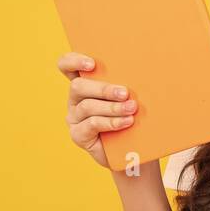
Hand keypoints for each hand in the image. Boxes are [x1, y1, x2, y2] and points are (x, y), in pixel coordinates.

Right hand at [56, 52, 138, 168]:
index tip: (92, 64)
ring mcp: (74, 117)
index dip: (74, 61)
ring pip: (87, 106)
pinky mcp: (78, 134)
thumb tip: (142, 72)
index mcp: (85, 84)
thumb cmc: (132, 117)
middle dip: (103, 89)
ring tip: (131, 109)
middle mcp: (76, 99)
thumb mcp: (129, 97)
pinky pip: (92, 124)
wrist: (132, 148)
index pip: (67, 66)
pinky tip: (127, 122)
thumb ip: (126, 84)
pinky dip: (111, 122)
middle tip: (125, 93)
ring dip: (112, 107)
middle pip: (78, 87)